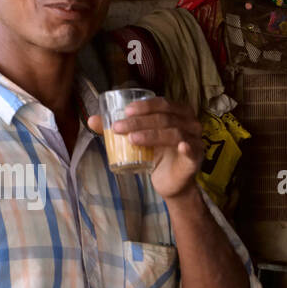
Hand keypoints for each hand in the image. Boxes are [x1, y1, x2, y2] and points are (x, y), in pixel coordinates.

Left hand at [88, 96, 204, 199]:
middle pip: (165, 118)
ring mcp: (195, 141)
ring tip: (131, 139)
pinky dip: (187, 148)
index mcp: (179, 113)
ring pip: (174, 133)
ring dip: (151, 134)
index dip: (144, 106)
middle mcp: (190, 124)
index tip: (124, 112)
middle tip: (118, 128)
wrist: (170, 183)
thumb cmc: (157, 156)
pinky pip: (192, 151)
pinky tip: (181, 147)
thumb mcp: (138, 140)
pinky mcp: (195, 160)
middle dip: (140, 121)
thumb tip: (91, 120)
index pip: (162, 104)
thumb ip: (119, 128)